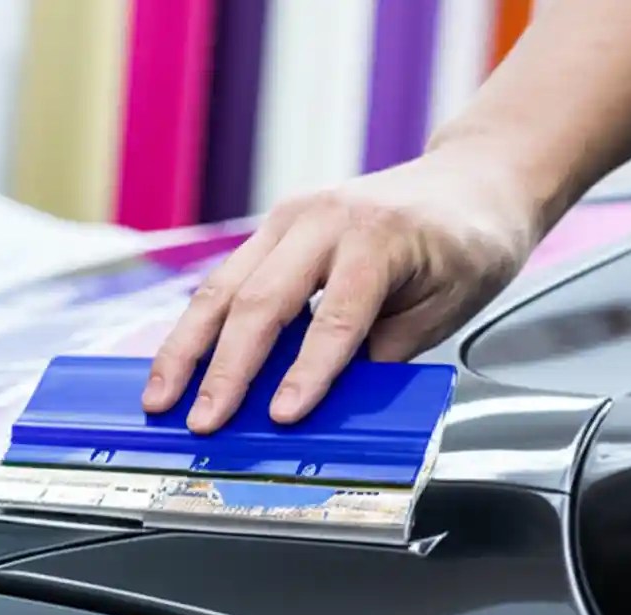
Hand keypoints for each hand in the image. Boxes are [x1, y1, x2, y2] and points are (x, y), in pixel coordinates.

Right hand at [141, 147, 543, 433]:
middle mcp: (324, 218)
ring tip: (161, 394)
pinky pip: (228, 278)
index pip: (336, 315)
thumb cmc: (466, 242)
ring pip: (224, 286)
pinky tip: (176, 361)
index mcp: (378, 235)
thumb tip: (331, 404)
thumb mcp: (449, 304)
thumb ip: (387, 351)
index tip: (281, 417)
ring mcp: (291, 217)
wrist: (470, 180)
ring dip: (187, 347)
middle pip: (260, 299)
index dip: (307, 372)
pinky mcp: (274, 229)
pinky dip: (199, 324)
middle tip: (203, 420)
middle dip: (225, 368)